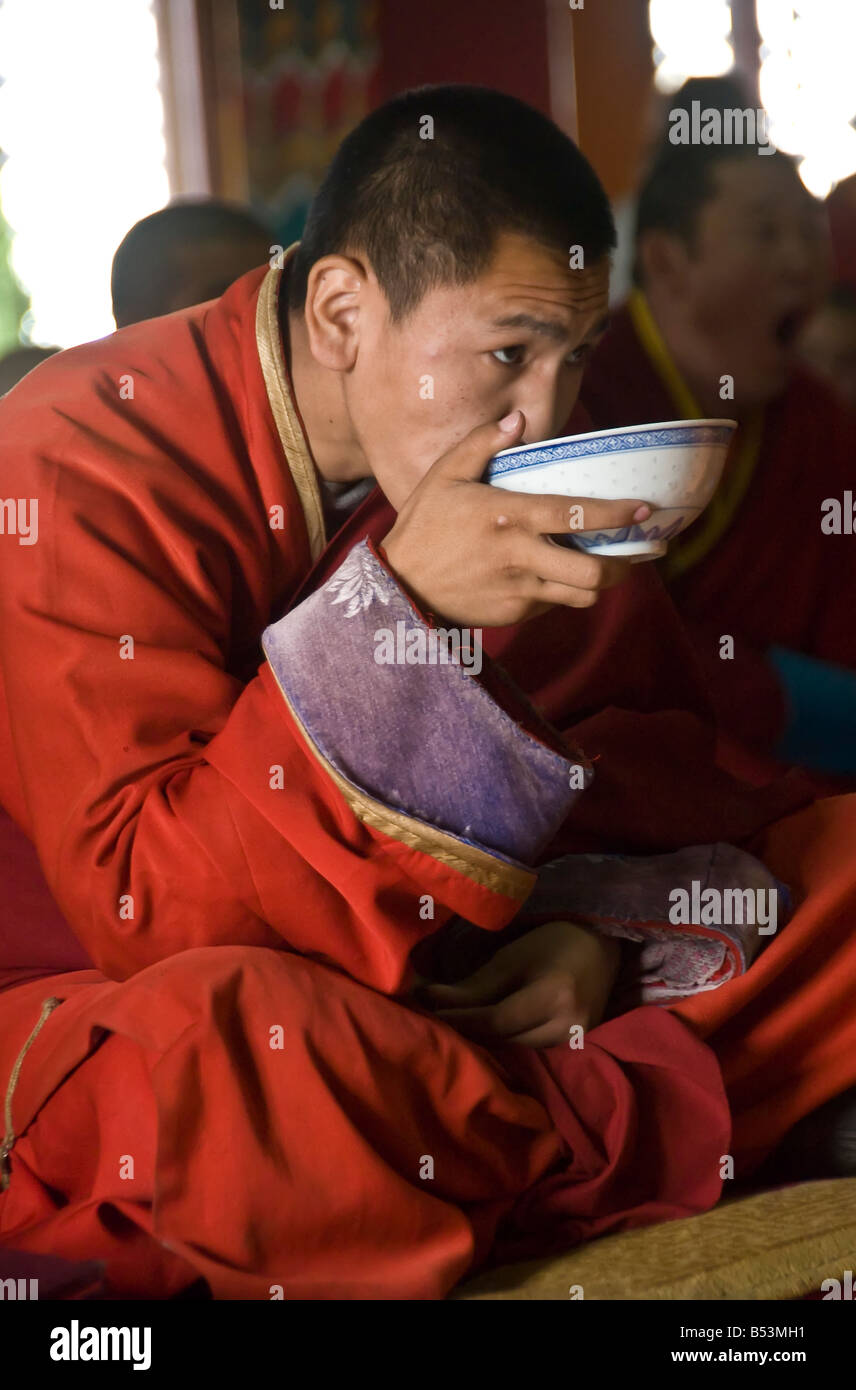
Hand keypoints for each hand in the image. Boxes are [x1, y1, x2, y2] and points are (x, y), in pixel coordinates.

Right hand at [381, 410, 650, 627]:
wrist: (399, 587)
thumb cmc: (423, 525)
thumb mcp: (444, 476)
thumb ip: (482, 444)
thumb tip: (518, 420)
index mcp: (508, 516)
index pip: (576, 516)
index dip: (617, 515)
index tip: (644, 510)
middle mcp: (520, 556)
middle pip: (593, 572)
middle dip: (625, 565)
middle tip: (639, 552)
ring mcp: (519, 590)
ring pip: (582, 595)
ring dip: (602, 583)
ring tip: (612, 567)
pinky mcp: (514, 613)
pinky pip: (554, 604)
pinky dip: (563, 592)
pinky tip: (560, 577)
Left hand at [415, 919, 621, 1048]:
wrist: (600, 945)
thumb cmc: (552, 943)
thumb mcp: (511, 958)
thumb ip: (474, 986)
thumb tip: (426, 999)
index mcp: (555, 997)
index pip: (497, 1019)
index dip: (461, 1019)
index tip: (428, 1013)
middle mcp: (569, 1025)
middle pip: (506, 1039)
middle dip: (469, 1030)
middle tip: (434, 1021)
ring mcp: (576, 1040)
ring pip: (517, 1048)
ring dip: (487, 1039)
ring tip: (457, 1027)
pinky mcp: (576, 1045)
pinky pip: (532, 1048)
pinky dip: (507, 1040)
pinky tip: (488, 1033)